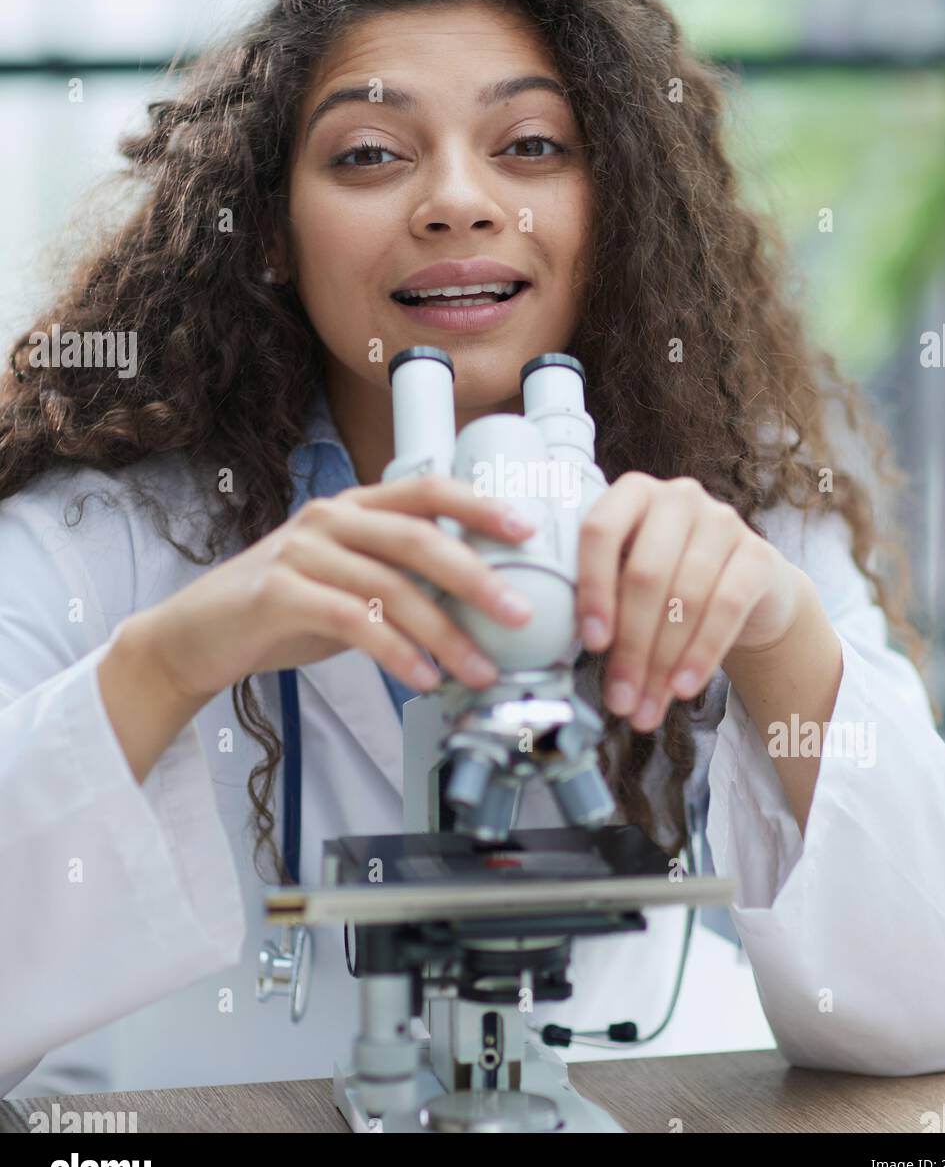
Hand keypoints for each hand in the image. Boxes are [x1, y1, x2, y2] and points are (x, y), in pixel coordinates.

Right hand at [135, 473, 536, 703]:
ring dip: (445, 633)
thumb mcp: (348, 580)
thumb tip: (478, 603)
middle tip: (519, 613)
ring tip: (479, 670)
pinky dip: (395, 652)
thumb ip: (400, 578)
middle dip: (478, 577)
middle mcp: (330, 519)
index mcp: (354, 507)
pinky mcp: (278, 593)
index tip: (527, 530)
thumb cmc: (283, 608)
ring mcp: (301, 552)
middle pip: (418, 537)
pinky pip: (352, 621)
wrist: (196, 636)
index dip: (479, 505)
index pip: (427, 488)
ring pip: (391, 586)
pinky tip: (421, 677)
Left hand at [575, 472, 807, 731]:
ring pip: (685, 597)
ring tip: (646, 708)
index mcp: (632, 494)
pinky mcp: (759, 554)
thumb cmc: (670, 584)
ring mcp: (723, 521)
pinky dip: (702, 653)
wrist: (748, 588)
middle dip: (630, 646)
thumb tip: (576, 657)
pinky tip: (684, 686)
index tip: (592, 644)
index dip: (593, 589)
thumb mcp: (631, 577)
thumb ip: (605, 600)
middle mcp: (678, 498)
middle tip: (620, 698)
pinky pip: (726, 607)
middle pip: (645, 574)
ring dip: (662, 662)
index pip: (601, 531)